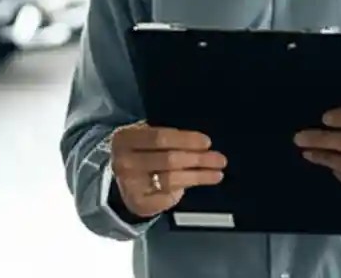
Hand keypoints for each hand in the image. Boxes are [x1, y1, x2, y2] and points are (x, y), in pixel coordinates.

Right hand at [109, 121, 226, 218]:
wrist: (121, 182)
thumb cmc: (140, 154)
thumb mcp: (145, 138)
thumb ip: (167, 138)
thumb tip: (201, 143)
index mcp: (125, 139)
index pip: (160, 137)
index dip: (186, 139)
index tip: (207, 142)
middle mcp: (124, 162)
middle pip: (169, 159)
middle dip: (198, 159)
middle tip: (219, 159)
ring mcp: (130, 184)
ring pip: (172, 178)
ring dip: (198, 175)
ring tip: (217, 172)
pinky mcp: (139, 203)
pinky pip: (170, 194)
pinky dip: (189, 186)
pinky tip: (202, 180)